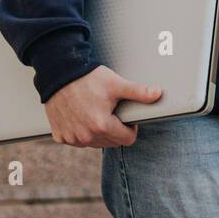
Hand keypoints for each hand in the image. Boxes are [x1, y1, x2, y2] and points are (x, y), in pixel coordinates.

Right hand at [44, 65, 162, 148]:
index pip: (128, 139)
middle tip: (110, 111)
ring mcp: (72, 138)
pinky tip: (81, 116)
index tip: (125, 115)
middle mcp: (86, 137)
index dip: (130, 127)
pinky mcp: (60, 136)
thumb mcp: (116, 84)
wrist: (60, 74)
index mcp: (102, 126)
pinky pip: (77, 141)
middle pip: (112, 143)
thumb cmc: (88, 79)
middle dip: (115, 130)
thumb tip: (158, 94)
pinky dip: (81, 132)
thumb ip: (139, 92)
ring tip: (95, 112)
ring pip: (95, 143)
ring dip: (99, 132)